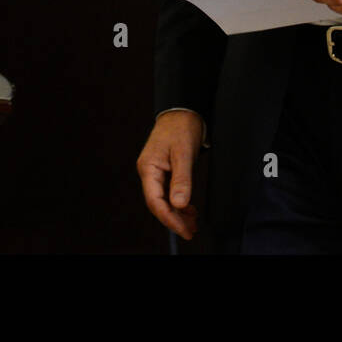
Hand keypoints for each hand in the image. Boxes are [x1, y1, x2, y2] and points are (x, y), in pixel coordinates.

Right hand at [136, 110, 202, 239]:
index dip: (169, 218)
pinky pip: (168, 192)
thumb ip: (182, 180)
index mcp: (148, 168)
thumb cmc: (181, 127)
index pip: (155, 201)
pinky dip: (179, 203)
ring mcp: (155, 172)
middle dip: (174, 219)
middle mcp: (149, 172)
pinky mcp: (164, 171)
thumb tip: (179, 204)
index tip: (183, 230)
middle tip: (191, 231)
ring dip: (177, 213)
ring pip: (164, 200)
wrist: (182, 111)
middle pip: (158, 203)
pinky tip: (189, 209)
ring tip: (192, 223)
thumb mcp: (184, 153)